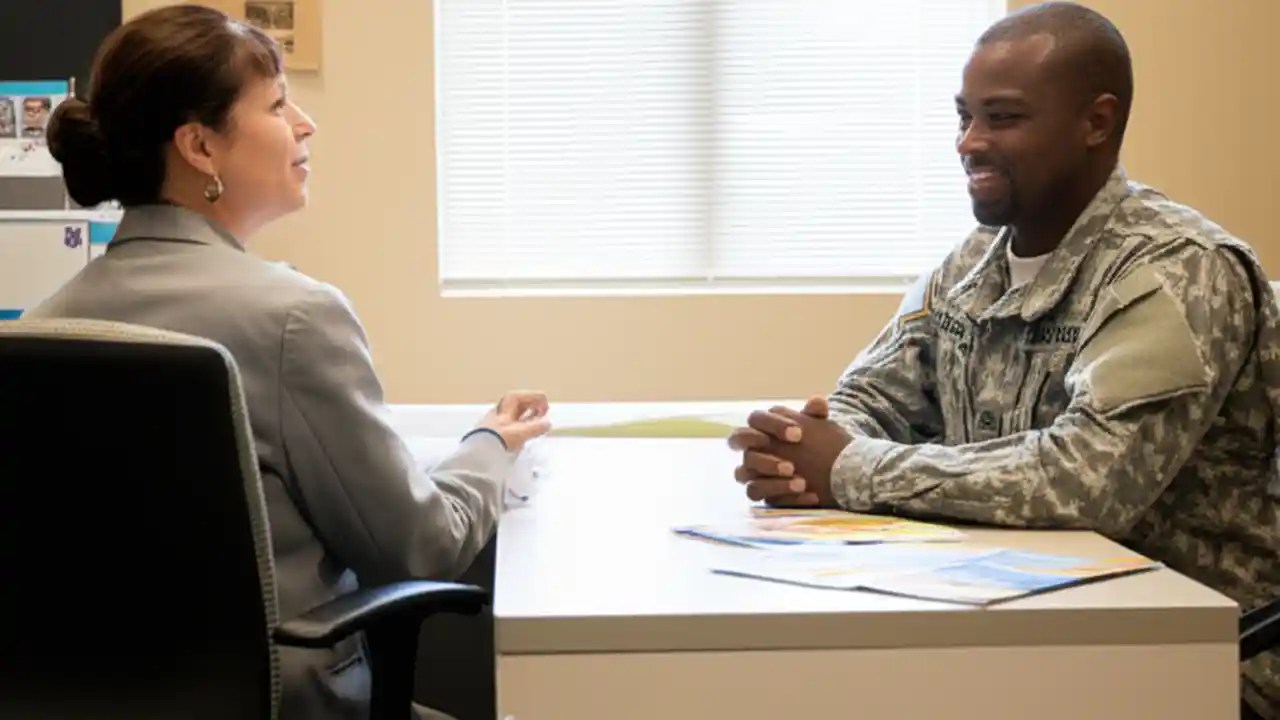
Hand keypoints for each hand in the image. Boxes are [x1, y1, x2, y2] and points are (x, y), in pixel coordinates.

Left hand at [476, 391, 550, 451]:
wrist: (477, 454)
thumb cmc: (499, 438)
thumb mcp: (520, 432)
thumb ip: (535, 427)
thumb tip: (547, 423)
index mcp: (505, 405)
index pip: (522, 396)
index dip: (535, 399)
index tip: (545, 407)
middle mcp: (499, 410)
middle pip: (518, 404)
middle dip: (531, 407)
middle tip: (542, 414)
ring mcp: (495, 422)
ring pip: (514, 415)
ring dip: (526, 418)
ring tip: (535, 425)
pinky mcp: (493, 434)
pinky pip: (510, 426)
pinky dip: (519, 427)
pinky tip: (523, 435)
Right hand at [727, 396, 847, 506]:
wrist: (831, 469)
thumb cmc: (817, 443)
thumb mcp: (820, 427)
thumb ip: (816, 415)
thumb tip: (817, 402)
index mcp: (762, 427)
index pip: (756, 419)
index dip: (773, 425)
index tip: (798, 434)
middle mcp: (751, 448)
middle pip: (739, 444)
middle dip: (763, 455)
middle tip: (791, 466)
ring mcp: (752, 471)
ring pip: (743, 474)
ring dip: (771, 480)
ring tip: (801, 483)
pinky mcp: (761, 493)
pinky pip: (759, 495)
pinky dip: (784, 496)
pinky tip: (810, 495)